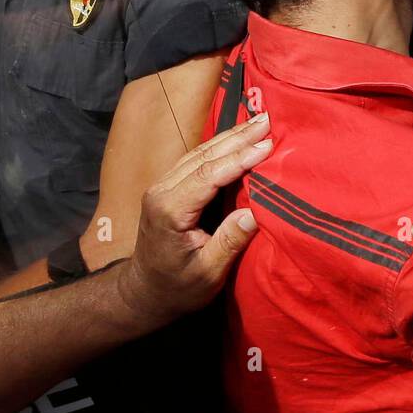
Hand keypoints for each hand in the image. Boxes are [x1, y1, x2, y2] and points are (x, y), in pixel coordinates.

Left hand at [119, 113, 267, 325]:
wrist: (144, 292)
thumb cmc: (177, 288)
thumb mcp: (207, 274)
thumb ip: (229, 243)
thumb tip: (255, 213)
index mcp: (170, 211)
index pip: (208, 175)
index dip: (239, 158)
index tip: (267, 145)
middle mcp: (162, 191)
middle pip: (204, 156)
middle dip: (238, 137)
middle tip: (268, 119)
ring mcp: (163, 186)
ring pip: (200, 153)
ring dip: (231, 136)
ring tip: (260, 121)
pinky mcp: (169, 186)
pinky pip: (197, 159)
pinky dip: (221, 146)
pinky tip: (239, 137)